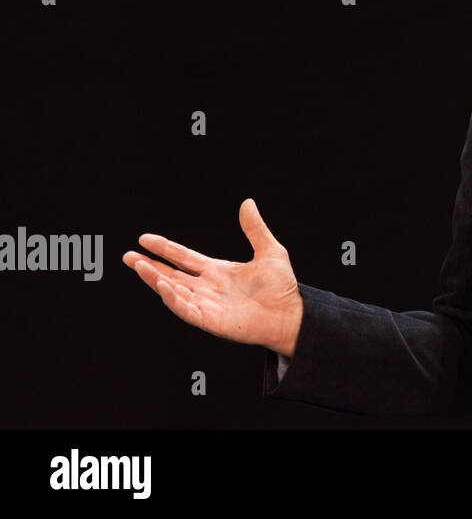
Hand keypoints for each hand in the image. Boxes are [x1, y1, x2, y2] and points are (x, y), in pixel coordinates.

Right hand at [123, 199, 303, 356]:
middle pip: (171, 274)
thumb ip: (255, 229)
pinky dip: (172, 298)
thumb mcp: (269, 250)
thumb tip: (247, 203)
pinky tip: (162, 286)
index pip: (184, 257)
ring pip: (173, 290)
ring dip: (155, 279)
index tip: (144, 239)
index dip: (165, 248)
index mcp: (217, 271)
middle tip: (127, 255)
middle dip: (148, 265)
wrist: (291, 313)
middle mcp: (207, 287)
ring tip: (138, 266)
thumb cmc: (282, 286)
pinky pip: (184, 309)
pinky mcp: (209, 320)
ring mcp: (206, 304)